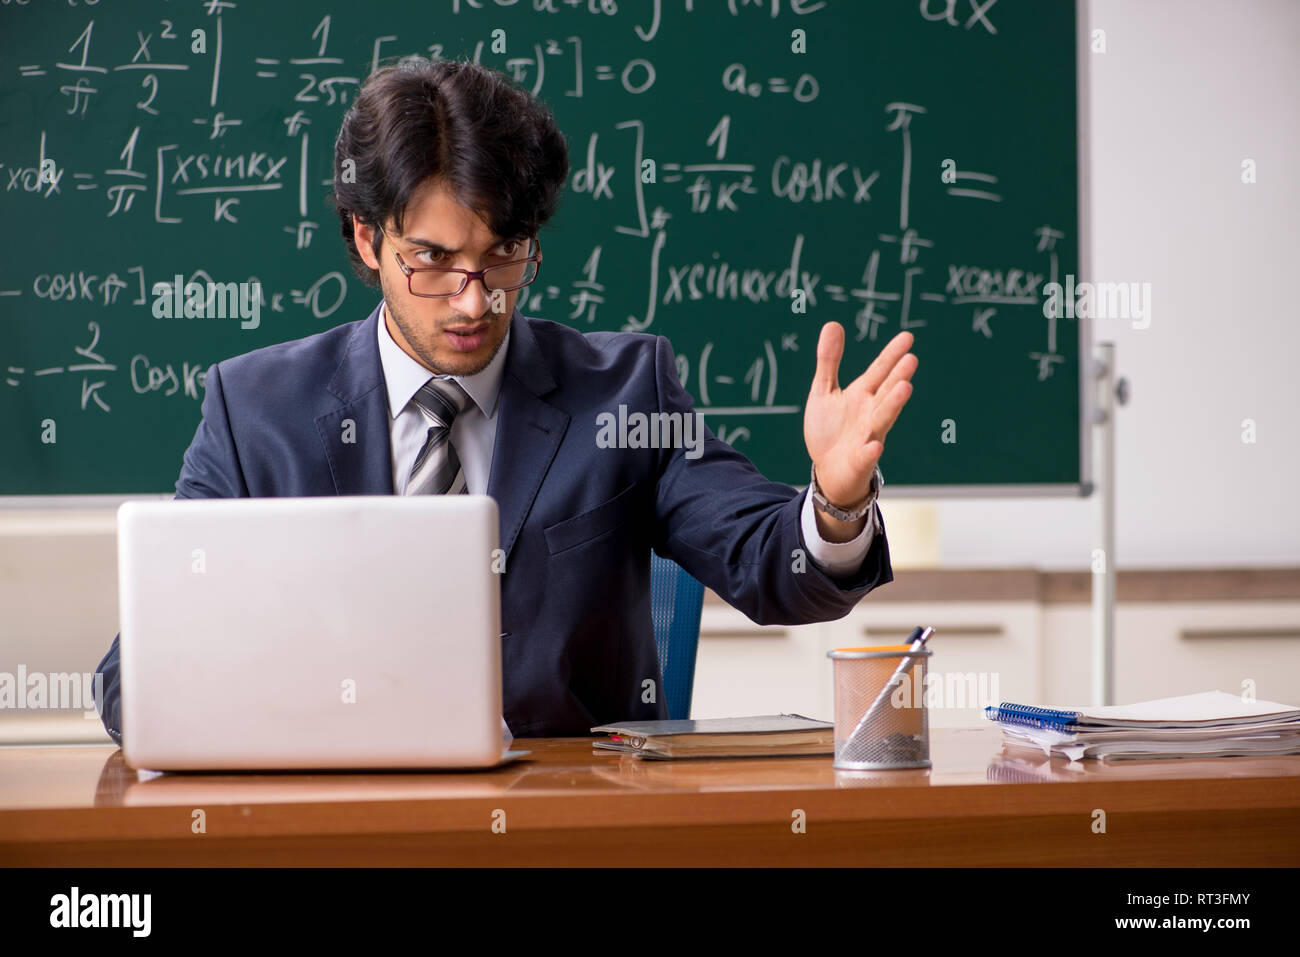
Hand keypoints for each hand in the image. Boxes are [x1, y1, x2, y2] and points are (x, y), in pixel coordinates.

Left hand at [803, 323, 916, 510]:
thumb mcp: (824, 391)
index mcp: (863, 395)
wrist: (828, 470)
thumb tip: (832, 323)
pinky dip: (870, 450)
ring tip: (905, 387)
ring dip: (893, 404)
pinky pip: (866, 455)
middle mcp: (871, 413)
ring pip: (883, 419)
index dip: (891, 354)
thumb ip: (829, 361)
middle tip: (911, 359)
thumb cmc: (830, 429)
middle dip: (898, 377)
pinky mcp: (860, 460)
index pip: (880, 371)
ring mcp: (868, 436)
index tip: (907, 337)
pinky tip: (875, 445)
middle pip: (886, 392)